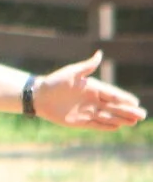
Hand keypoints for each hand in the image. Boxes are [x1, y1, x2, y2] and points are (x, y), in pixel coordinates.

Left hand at [30, 52, 144, 128]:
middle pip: (114, 107)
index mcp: (92, 87)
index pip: (112, 94)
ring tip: (134, 122)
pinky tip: (118, 127)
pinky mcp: (79, 121)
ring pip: (108, 116)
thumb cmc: (54, 82)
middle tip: (142, 115)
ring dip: (121, 119)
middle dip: (128, 111)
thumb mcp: (70, 73)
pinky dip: (106, 126)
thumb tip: (100, 54)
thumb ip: (87, 66)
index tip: (135, 102)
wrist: (38, 96)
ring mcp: (87, 111)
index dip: (124, 99)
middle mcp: (92, 99)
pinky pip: (96, 124)